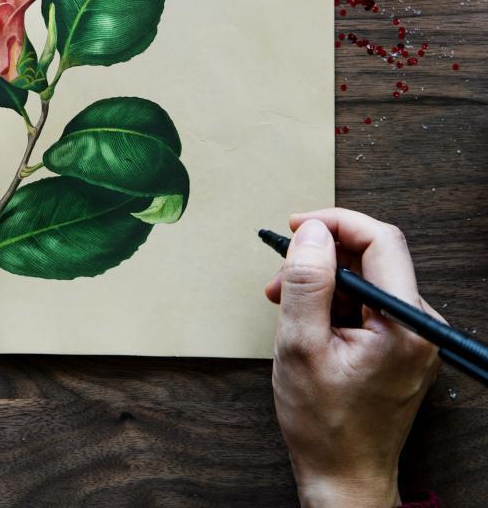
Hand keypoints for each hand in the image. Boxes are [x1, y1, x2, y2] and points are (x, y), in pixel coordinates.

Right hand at [264, 209, 441, 507]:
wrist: (343, 475)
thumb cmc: (324, 424)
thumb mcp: (300, 346)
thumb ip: (307, 283)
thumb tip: (312, 232)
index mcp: (405, 325)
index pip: (380, 241)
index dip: (335, 222)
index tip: (297, 225)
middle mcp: (418, 327)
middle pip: (371, 257)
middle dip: (320, 257)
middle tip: (280, 276)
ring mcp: (411, 336)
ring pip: (364, 278)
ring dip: (321, 280)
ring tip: (284, 303)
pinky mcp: (399, 344)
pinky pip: (365, 301)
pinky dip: (331, 301)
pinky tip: (305, 320)